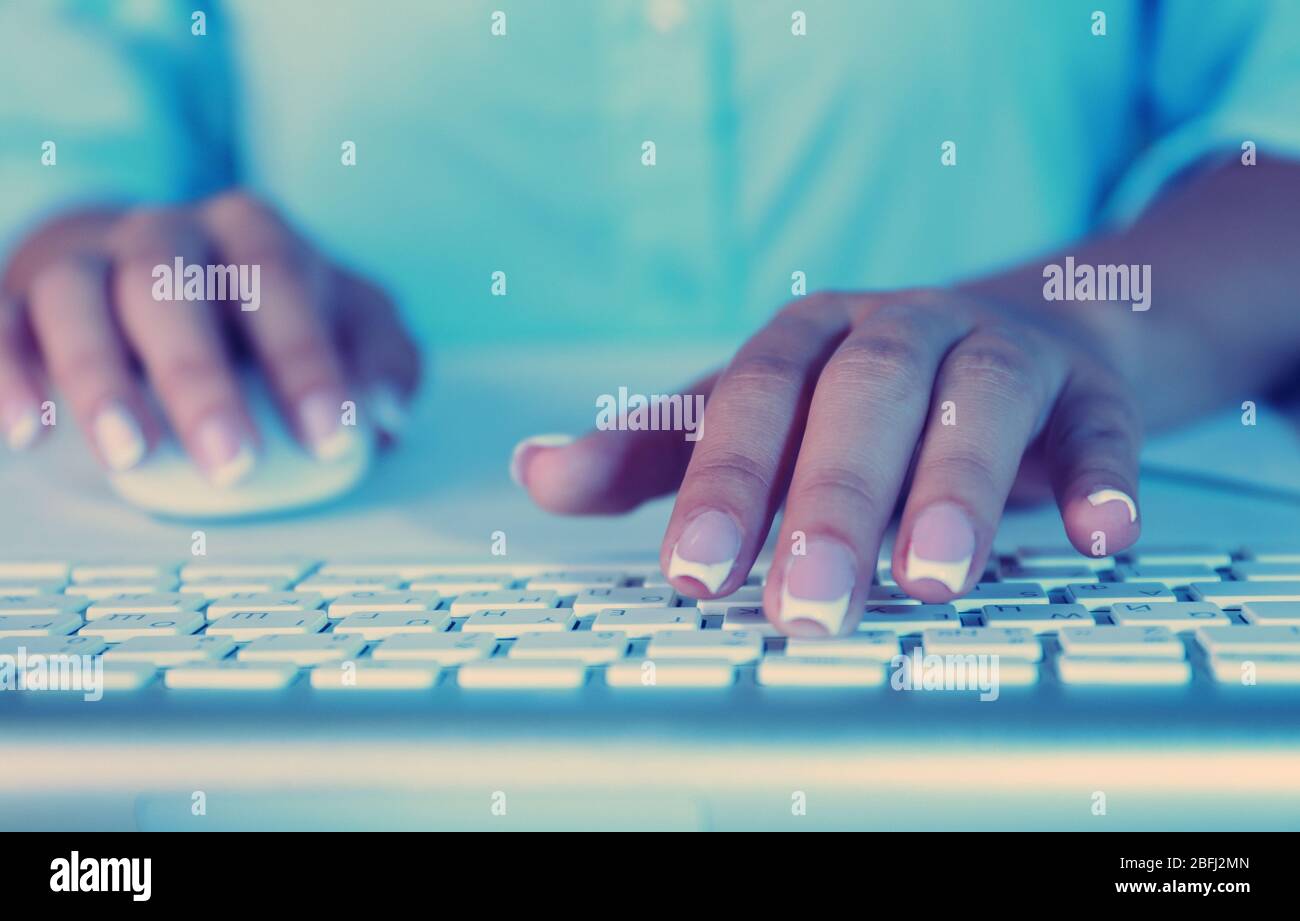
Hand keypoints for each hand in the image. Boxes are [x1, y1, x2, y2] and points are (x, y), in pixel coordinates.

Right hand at [0, 192, 419, 481]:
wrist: (165, 262)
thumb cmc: (271, 309)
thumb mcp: (349, 321)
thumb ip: (382, 359)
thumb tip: (384, 413)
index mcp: (252, 232)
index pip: (278, 279)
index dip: (306, 358)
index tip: (331, 438)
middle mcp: (165, 232)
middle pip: (171, 284)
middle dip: (203, 377)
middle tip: (234, 464)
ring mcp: (88, 261)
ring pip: (75, 297)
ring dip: (101, 377)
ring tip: (133, 457)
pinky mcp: (22, 296)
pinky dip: (7, 372)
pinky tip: (27, 435)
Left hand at [514, 289, 1141, 634]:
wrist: (1014, 333)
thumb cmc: (855, 396)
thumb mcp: (751, 414)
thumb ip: (650, 451)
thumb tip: (533, 472)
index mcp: (807, 338)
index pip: (752, 399)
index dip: (722, 483)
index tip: (695, 574)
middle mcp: (901, 330)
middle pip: (864, 395)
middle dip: (831, 501)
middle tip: (805, 606)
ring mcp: (1000, 350)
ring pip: (979, 401)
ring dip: (954, 489)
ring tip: (930, 580)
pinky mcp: (1088, 389)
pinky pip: (1102, 426)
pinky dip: (1101, 478)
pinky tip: (1096, 539)